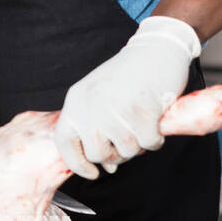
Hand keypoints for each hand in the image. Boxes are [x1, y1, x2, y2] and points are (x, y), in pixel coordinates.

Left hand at [53, 15, 200, 178]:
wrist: (156, 48)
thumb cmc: (129, 76)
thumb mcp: (100, 97)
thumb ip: (96, 128)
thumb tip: (106, 167)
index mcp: (76, 101)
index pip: (64, 142)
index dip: (77, 163)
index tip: (93, 172)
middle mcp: (91, 105)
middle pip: (97, 153)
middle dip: (116, 155)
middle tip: (129, 140)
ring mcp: (115, 108)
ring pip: (126, 151)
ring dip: (139, 145)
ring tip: (142, 124)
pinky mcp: (142, 110)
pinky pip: (149, 143)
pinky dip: (156, 139)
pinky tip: (156, 121)